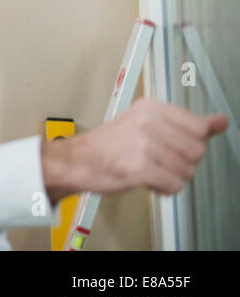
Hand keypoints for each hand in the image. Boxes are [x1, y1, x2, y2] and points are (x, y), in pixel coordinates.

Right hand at [42, 98, 228, 200]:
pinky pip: (174, 185)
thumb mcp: (147, 122)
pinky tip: (148, 180)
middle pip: (197, 152)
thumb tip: (221, 121)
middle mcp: (148, 122)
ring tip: (150, 169)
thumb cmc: (109, 144)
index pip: (199, 128)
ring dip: (171, 176)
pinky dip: (163, 189)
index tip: (173, 145)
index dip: (189, 143)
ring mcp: (144, 145)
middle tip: (158, 158)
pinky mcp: (140, 168)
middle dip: (182, 162)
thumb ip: (189, 123)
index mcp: (151, 107)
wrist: (76, 160)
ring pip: (187, 171)